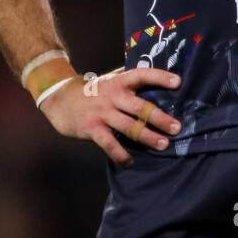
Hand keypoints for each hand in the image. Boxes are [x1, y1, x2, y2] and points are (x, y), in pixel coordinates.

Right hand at [38, 67, 181, 165]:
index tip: (178, 82)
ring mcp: (102, 113)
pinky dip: (121, 154)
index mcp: (118, 82)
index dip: (159, 77)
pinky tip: (130, 162)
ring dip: (147, 136)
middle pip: (140, 107)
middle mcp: (112, 96)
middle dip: (160, 118)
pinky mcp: (92, 128)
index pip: (141, 75)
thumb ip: (127, 82)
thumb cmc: (91, 91)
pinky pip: (109, 144)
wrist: (58, 99)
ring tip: (163, 145)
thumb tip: (155, 81)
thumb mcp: (108, 80)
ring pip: (129, 126)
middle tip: (177, 128)